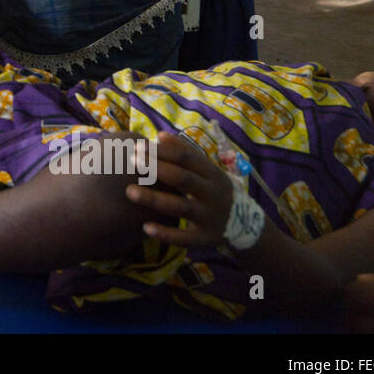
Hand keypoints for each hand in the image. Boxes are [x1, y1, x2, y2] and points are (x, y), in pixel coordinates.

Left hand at [125, 132, 237, 247]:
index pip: (187, 158)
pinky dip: (166, 233)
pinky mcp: (205, 238)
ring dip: (154, 199)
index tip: (138, 146)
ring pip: (180, 207)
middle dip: (156, 169)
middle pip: (183, 178)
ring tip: (129, 192)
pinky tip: (146, 227)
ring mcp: (209, 216)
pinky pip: (185, 237)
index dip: (162, 151)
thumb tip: (160, 135)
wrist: (244, 222)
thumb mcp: (207, 169)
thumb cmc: (213, 188)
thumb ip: (185, 152)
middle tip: (132, 161)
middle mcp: (212, 193)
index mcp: (212, 173)